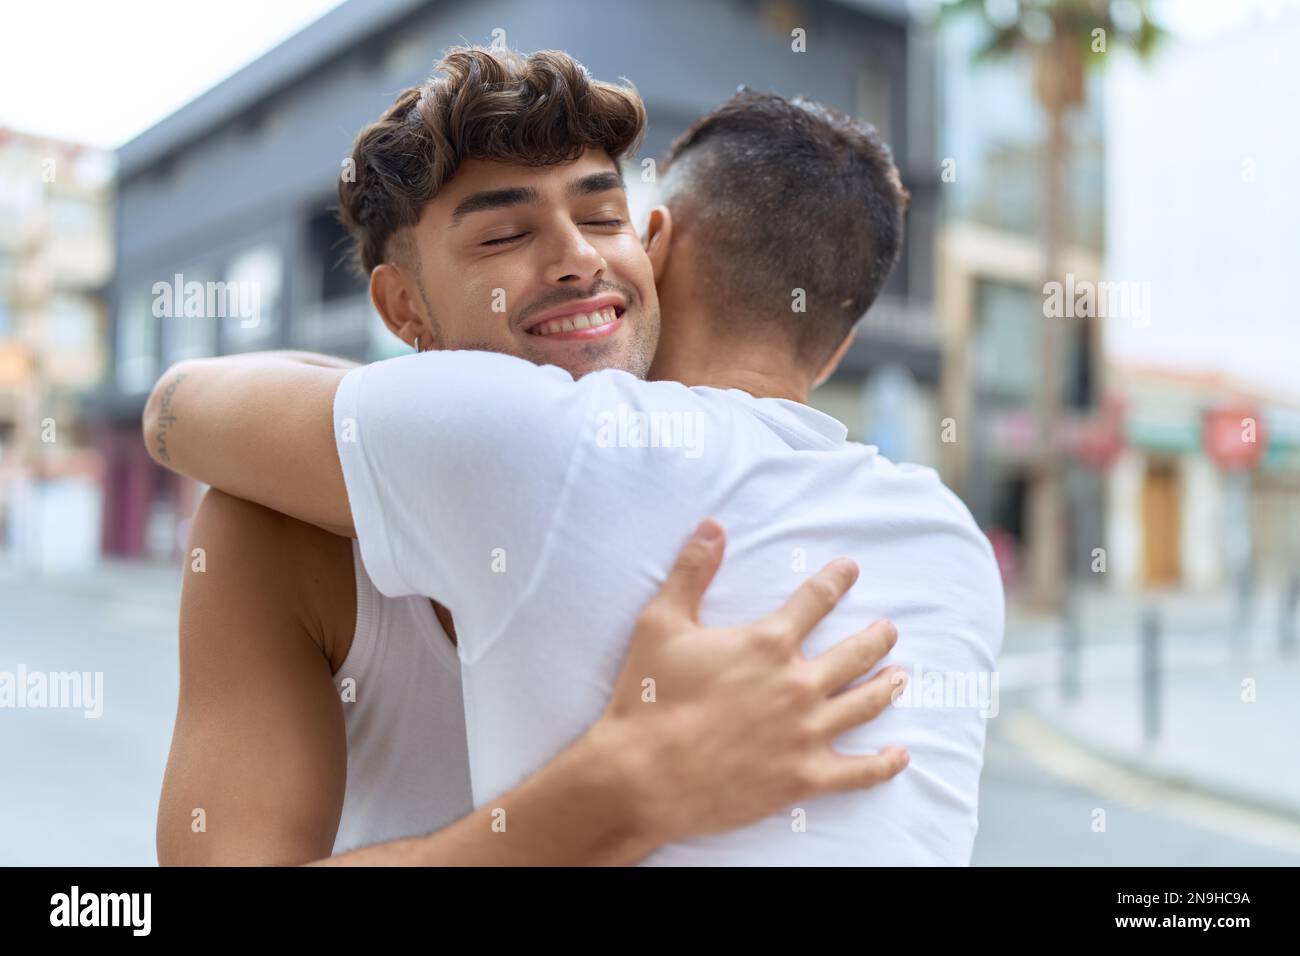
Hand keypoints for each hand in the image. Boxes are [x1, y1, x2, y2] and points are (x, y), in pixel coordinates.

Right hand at [594, 518, 907, 848]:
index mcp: (768, 643)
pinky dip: (885, 764)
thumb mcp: (661, 623)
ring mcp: (806, 733)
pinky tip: (900, 754)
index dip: (836, 579)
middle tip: (888, 629)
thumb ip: (691, 572)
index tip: (851, 569)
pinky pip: (859, 771)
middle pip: (855, 652)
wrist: (642, 777)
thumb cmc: (648, 699)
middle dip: (877, 637)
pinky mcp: (803, 777)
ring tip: (900, 677)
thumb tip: (712, 527)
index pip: (816, 599)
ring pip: (865, 704)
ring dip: (887, 687)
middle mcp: (798, 684)